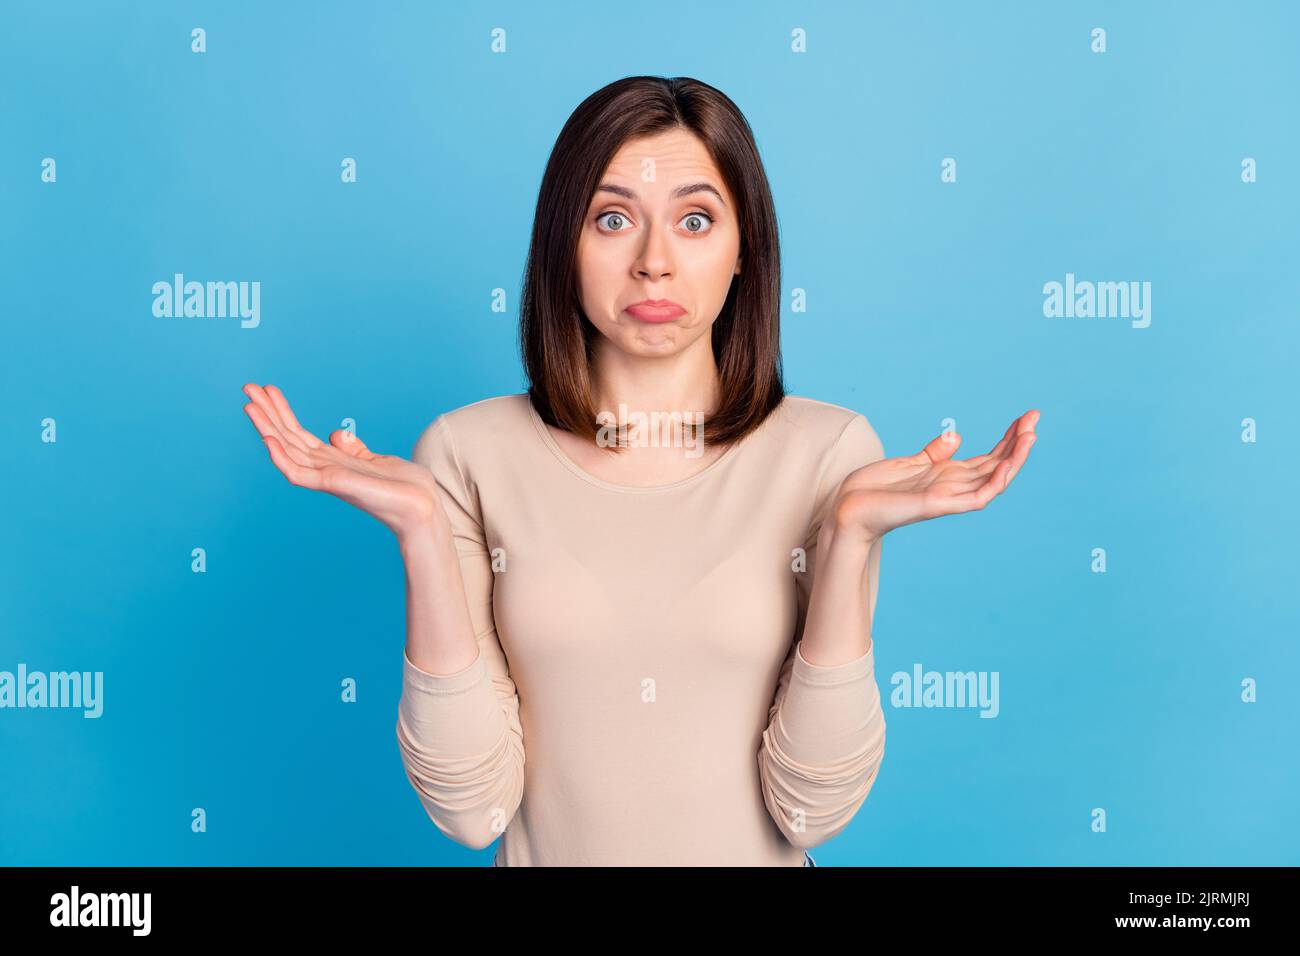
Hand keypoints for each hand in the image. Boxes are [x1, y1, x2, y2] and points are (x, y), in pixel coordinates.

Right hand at [241, 383, 445, 540]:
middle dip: (268, 413)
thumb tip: (335, 434)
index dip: (283, 412)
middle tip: (248, 387)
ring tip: (249, 404)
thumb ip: (352, 448)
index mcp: (333, 462)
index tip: (269, 389)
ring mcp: (327, 478)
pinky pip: (299, 474)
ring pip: (287, 450)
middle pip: (288, 437)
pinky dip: (282, 458)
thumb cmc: (403, 487)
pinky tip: (268, 440)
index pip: (299, 434)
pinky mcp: (334, 486)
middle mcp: (325, 469)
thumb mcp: (375, 459)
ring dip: (267, 427)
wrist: (422, 507)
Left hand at [830, 409, 1039, 543]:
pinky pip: (976, 497)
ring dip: (1014, 458)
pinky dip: (995, 482)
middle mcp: (953, 488)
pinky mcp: (938, 505)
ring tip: (1030, 434)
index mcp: (948, 477)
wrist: (848, 510)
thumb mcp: (908, 463)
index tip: (1025, 418)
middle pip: (996, 464)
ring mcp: (949, 498)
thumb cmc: (874, 490)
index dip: (1008, 439)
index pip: (988, 458)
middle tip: (1035, 417)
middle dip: (1017, 442)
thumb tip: (958, 436)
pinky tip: (1008, 464)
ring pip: (994, 480)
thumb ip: (934, 453)